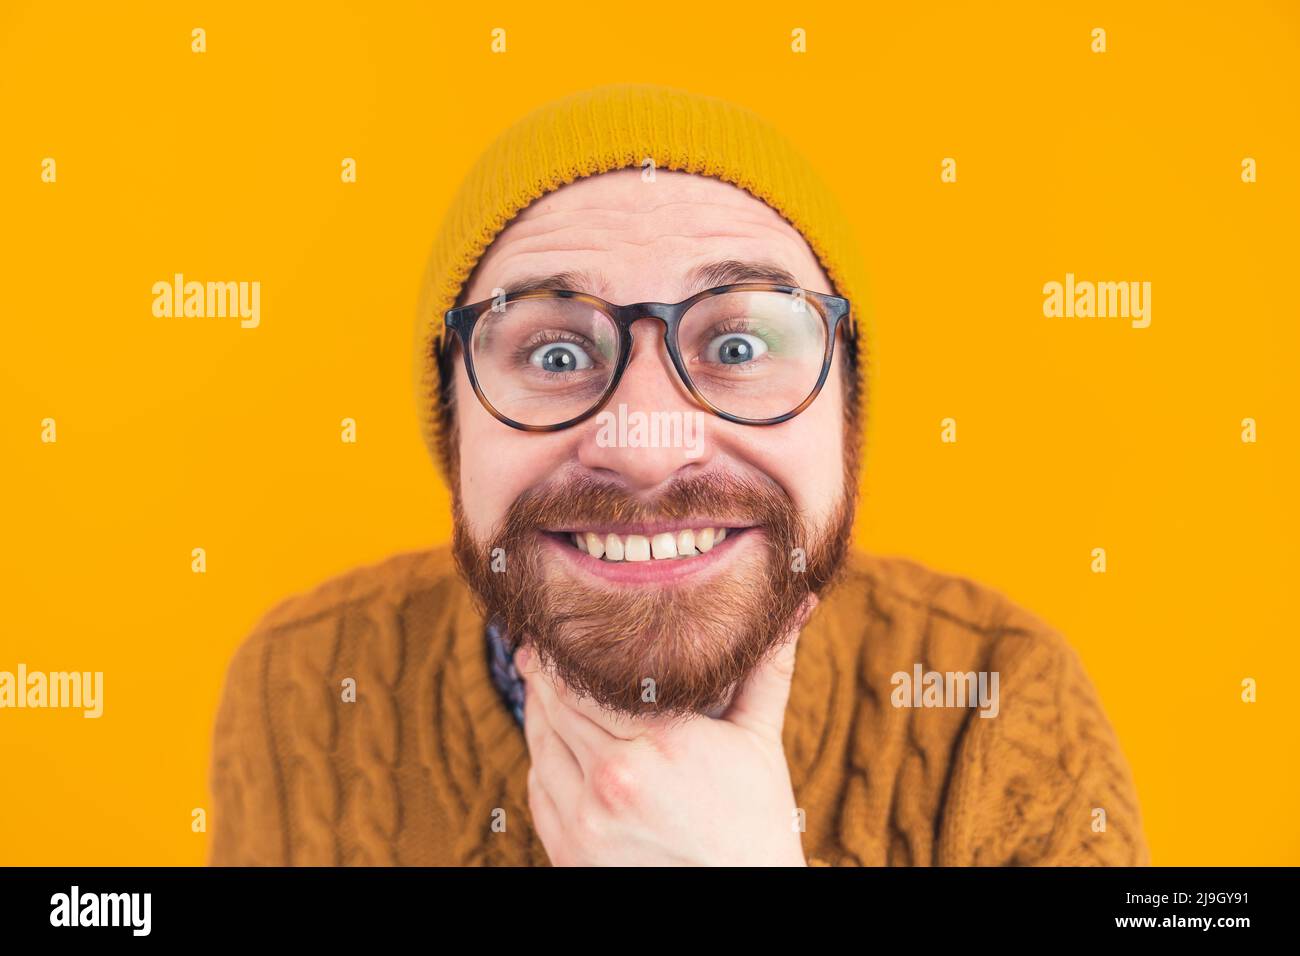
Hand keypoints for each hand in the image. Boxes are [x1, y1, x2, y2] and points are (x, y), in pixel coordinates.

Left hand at [517, 597, 815, 865]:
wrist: (741, 901)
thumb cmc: (755, 823)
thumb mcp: (759, 741)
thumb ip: (765, 669)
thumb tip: (797, 603)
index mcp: (662, 742)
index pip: (589, 677)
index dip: (568, 650)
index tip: (561, 628)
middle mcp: (615, 778)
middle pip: (557, 704)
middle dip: (544, 673)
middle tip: (536, 646)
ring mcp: (587, 819)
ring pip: (541, 743)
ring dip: (536, 711)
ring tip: (537, 685)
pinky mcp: (569, 851)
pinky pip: (538, 787)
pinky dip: (540, 759)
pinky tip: (550, 741)